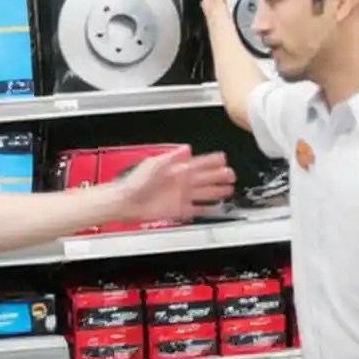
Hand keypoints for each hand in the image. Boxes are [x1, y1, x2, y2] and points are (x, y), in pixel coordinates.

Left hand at [117, 146, 235, 222]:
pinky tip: (214, 207)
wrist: (126, 202)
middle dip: (219, 176)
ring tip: (228, 189)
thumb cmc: (135, 182)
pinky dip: (205, 209)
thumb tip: (186, 149)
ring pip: (203, 193)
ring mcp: (179, 196)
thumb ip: (172, 157)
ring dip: (216, 191)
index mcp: (175, 169)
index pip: (198, 163)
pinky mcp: (177, 210)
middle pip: (205, 178)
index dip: (211, 161)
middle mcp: (179, 182)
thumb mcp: (154, 164)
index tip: (223, 158)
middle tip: (231, 174)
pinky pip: (195, 209)